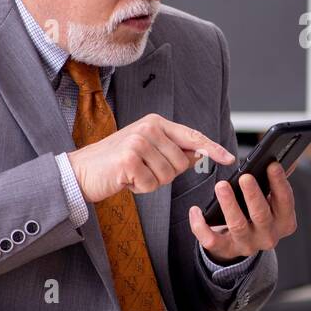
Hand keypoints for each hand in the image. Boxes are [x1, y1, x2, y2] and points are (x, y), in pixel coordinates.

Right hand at [67, 113, 235, 201]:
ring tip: (133, 173)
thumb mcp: (146, 150)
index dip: (213, 148)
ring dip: (152, 182)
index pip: (192, 136)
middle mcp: (148, 128)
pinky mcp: (129, 159)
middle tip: (142, 169)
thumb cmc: (116, 162)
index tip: (229, 158)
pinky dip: (140, 188)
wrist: (82, 171)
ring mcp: (138, 142)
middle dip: (165, 174)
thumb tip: (200, 154)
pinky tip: (126, 179)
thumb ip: (173, 151)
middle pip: (182, 162)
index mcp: (155, 123)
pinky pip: (152, 184)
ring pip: (168, 175)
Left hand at [189, 162, 297, 263]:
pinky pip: (211, 240)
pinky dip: (201, 226)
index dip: (279, 182)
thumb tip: (283, 157)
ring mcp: (247, 245)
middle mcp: (268, 236)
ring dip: (229, 205)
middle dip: (253, 195)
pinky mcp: (225, 250)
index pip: (285, 201)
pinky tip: (195, 210)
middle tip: (245, 177)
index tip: (272, 165)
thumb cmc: (258, 214)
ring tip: (221, 186)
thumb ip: (276, 182)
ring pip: (237, 226)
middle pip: (261, 215)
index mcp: (284, 222)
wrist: (242, 242)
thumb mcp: (272, 201)